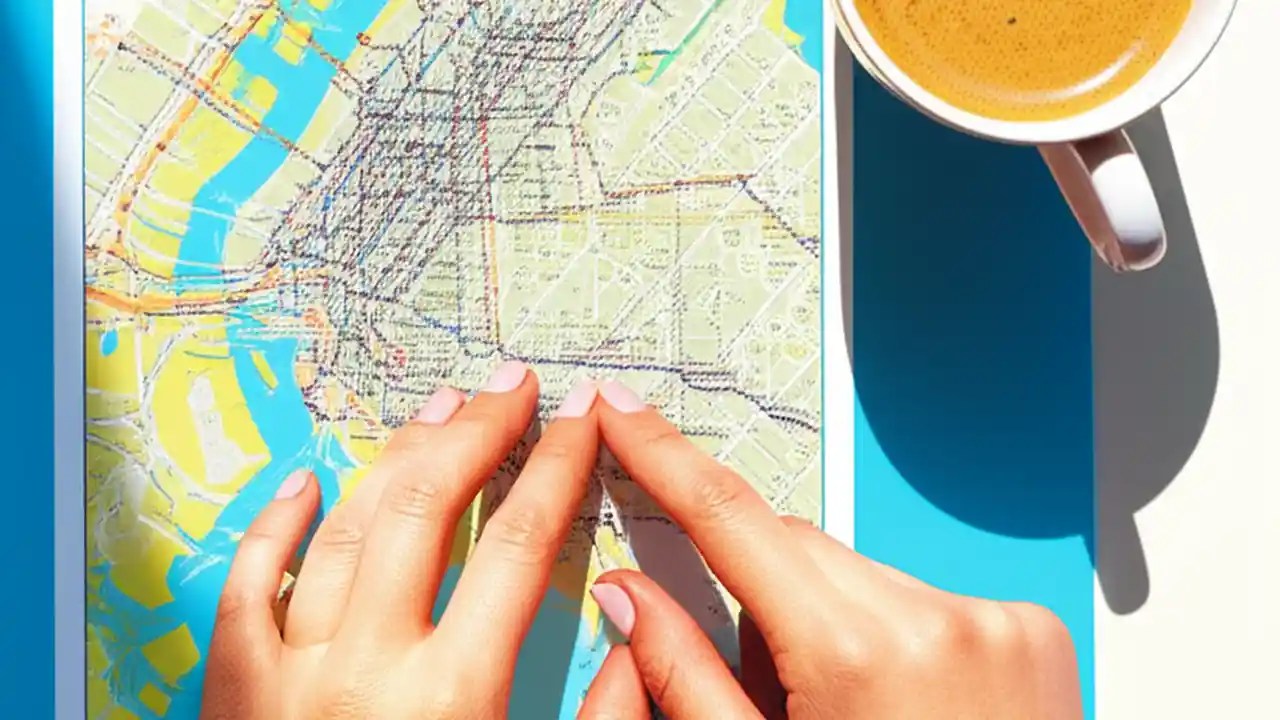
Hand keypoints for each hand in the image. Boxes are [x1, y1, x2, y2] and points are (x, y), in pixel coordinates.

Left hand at [201, 362, 609, 718]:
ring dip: (397, 460)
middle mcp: (366, 668)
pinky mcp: (235, 688)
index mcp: (453, 696)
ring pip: (344, 531)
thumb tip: (636, 642)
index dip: (557, 466)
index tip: (579, 416)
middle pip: (428, 510)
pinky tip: (303, 481)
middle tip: (510, 387)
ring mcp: (289, 672)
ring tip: (437, 410)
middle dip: (478, 433)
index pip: (519, 545)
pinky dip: (274, 525)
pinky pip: (248, 585)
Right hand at [588, 380, 1084, 719]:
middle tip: (767, 681)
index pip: (732, 520)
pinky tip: (899, 701)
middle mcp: (938, 618)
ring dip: (828, 613)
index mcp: (859, 656)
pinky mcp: (1027, 626)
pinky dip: (891, 627)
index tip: (625, 412)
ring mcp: (995, 618)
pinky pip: (921, 592)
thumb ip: (684, 677)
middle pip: (796, 547)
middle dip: (759, 589)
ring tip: (848, 706)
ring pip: (857, 568)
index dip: (664, 459)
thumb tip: (626, 594)